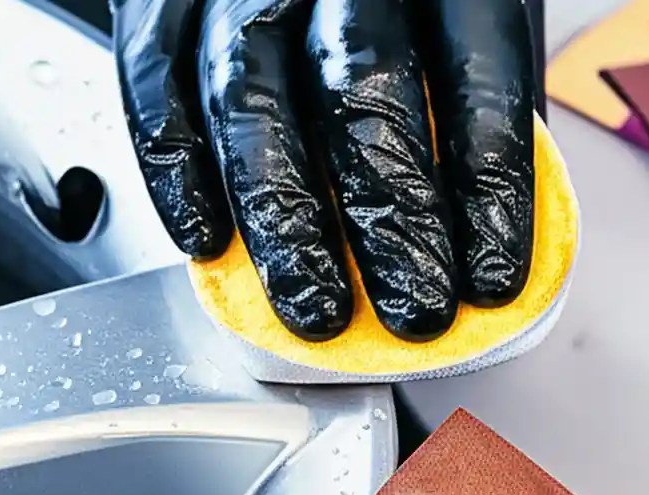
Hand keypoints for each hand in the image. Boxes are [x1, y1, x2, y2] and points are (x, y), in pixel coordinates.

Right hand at [112, 0, 536, 340]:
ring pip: (253, 107)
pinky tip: (207, 243)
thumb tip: (474, 235)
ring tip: (317, 309)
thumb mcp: (441, 24)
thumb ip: (458, 105)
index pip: (476, 76)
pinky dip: (177, 172)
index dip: (489, 187)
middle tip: (416, 310)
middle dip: (392, 222)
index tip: (492, 277)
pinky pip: (155, 83)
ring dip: (285, 224)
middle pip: (362, 97)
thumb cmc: (375, 2)